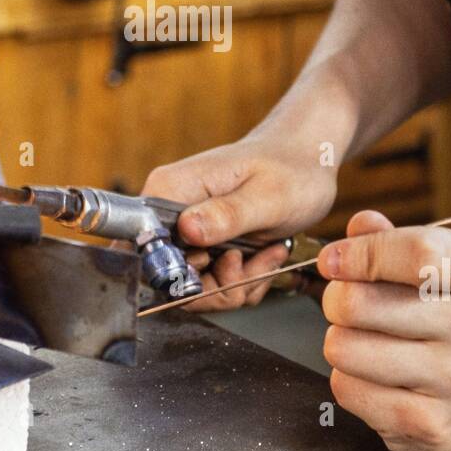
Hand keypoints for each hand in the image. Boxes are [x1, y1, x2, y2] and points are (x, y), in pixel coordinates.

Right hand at [141, 136, 337, 310]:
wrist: (308, 162)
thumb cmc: (290, 168)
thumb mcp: (266, 195)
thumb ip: (226, 214)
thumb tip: (187, 231)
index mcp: (170, 190)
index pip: (142, 247)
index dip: (177, 271)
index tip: (217, 261)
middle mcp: (172, 214)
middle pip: (169, 278)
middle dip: (216, 286)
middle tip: (250, 263)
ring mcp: (188, 232)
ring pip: (194, 288)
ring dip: (235, 284)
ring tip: (266, 256)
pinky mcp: (206, 246)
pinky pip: (213, 284)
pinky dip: (243, 281)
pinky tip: (265, 256)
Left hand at [318, 211, 450, 450]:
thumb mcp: (449, 262)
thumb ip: (397, 240)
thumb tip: (360, 226)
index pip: (415, 252)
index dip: (359, 253)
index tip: (334, 260)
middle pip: (362, 302)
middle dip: (337, 298)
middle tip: (345, 302)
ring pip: (345, 348)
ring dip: (340, 341)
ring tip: (363, 340)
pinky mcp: (430, 424)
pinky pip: (348, 390)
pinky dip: (347, 379)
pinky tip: (374, 375)